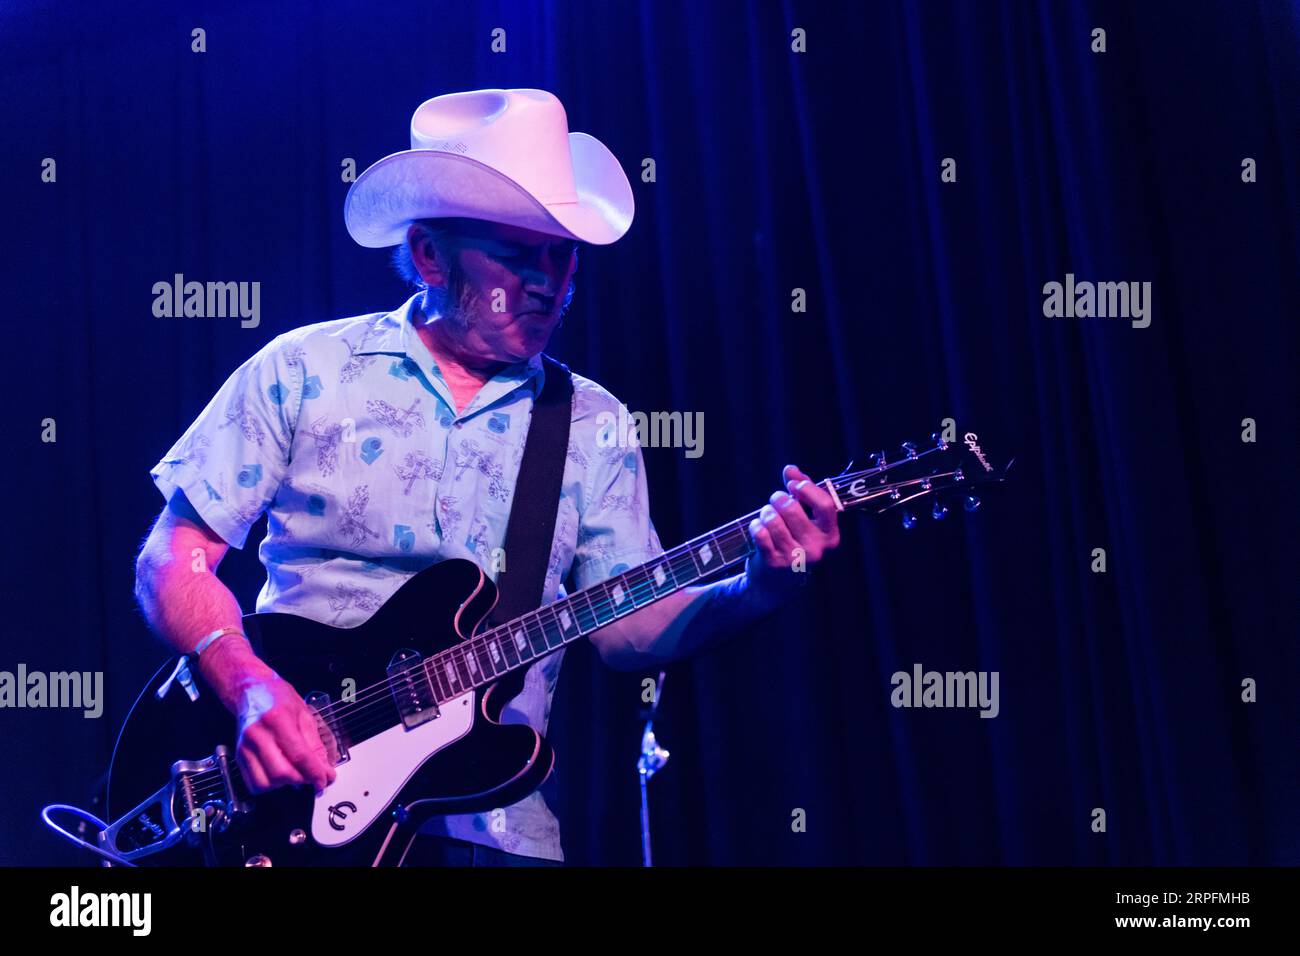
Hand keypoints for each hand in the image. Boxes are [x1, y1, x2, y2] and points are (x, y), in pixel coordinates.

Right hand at [232, 671, 336, 794]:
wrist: (251, 690)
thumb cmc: (277, 697)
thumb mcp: (304, 714)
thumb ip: (315, 744)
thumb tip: (324, 770)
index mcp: (277, 719)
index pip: (299, 755)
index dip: (315, 773)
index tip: (324, 780)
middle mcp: (258, 735)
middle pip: (281, 773)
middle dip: (301, 781)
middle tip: (312, 777)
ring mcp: (245, 747)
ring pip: (265, 783)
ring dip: (285, 785)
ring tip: (295, 774)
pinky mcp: (238, 756)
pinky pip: (253, 783)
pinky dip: (270, 786)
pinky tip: (280, 776)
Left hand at [745, 464, 841, 606]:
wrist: (774, 584)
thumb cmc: (792, 543)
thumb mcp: (804, 520)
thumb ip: (801, 493)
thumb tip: (791, 469)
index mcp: (829, 537)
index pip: (825, 506)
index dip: (808, 489)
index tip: (794, 484)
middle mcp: (816, 549)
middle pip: (792, 508)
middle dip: (778, 498)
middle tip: (774, 500)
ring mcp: (795, 557)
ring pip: (773, 519)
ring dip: (765, 512)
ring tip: (766, 516)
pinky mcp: (774, 563)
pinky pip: (760, 532)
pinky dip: (755, 526)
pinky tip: (758, 528)